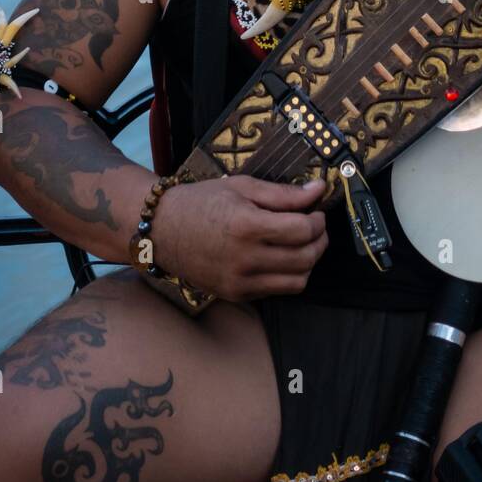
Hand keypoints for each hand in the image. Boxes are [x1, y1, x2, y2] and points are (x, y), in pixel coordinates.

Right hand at [155, 174, 328, 302]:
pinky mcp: (236, 294)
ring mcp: (240, 282)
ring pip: (297, 281)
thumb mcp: (242, 187)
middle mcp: (245, 259)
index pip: (302, 230)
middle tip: (315, 225)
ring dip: (309, 262)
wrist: (162, 230)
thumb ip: (283, 193)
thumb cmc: (202, 202)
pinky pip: (277, 290)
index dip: (318, 220)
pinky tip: (280, 256)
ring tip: (301, 242)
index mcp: (247, 226)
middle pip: (305, 258)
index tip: (316, 210)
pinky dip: (288, 275)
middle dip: (319, 240)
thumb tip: (319, 190)